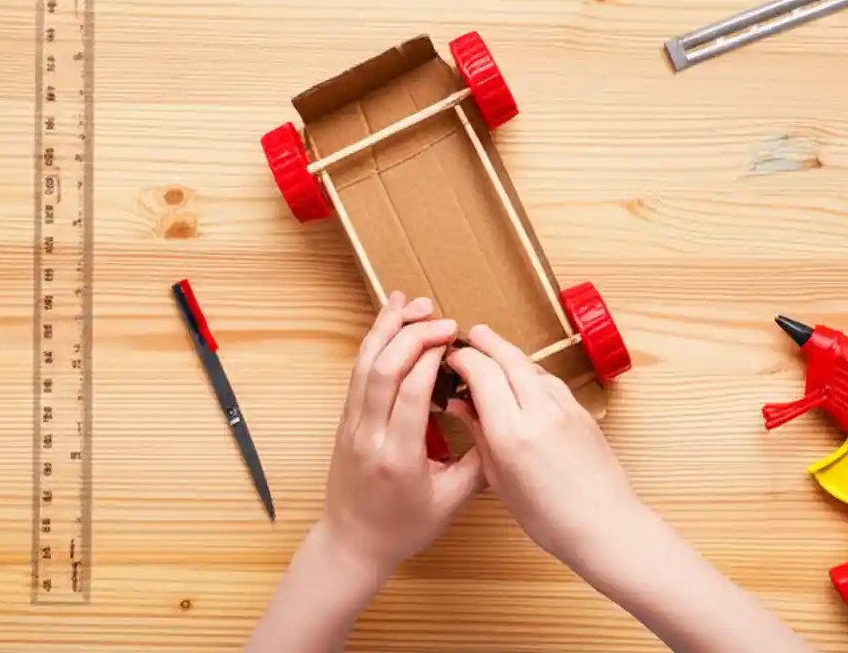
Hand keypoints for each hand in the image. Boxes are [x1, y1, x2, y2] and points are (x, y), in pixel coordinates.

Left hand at [318, 292, 484, 576]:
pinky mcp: (345, 421)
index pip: (410, 392)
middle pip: (382, 368)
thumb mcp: (452, 501)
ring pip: (364, 364)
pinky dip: (373, 342)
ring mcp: (351, 426)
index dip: (430, 357)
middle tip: (443, 318)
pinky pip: (358, 372)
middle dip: (411, 334)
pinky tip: (389, 322)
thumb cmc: (403, 527)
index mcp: (398, 457)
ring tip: (413, 302)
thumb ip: (479, 460)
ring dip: (387, 328)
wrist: (352, 545)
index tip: (454, 341)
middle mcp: (368, 436)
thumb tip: (501, 420)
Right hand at [445, 324, 642, 566]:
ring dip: (510, 355)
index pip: (482, 373)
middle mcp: (539, 412)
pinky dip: (532, 372)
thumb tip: (460, 404)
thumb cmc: (548, 517)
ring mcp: (565, 408)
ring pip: (532, 366)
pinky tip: (523, 379)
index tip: (452, 359)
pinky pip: (551, 381)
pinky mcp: (582, 412)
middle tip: (472, 334)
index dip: (464, 359)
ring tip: (494, 353)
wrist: (603, 526)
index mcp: (511, 433)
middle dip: (487, 343)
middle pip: (509, 359)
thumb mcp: (499, 479)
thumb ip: (480, 434)